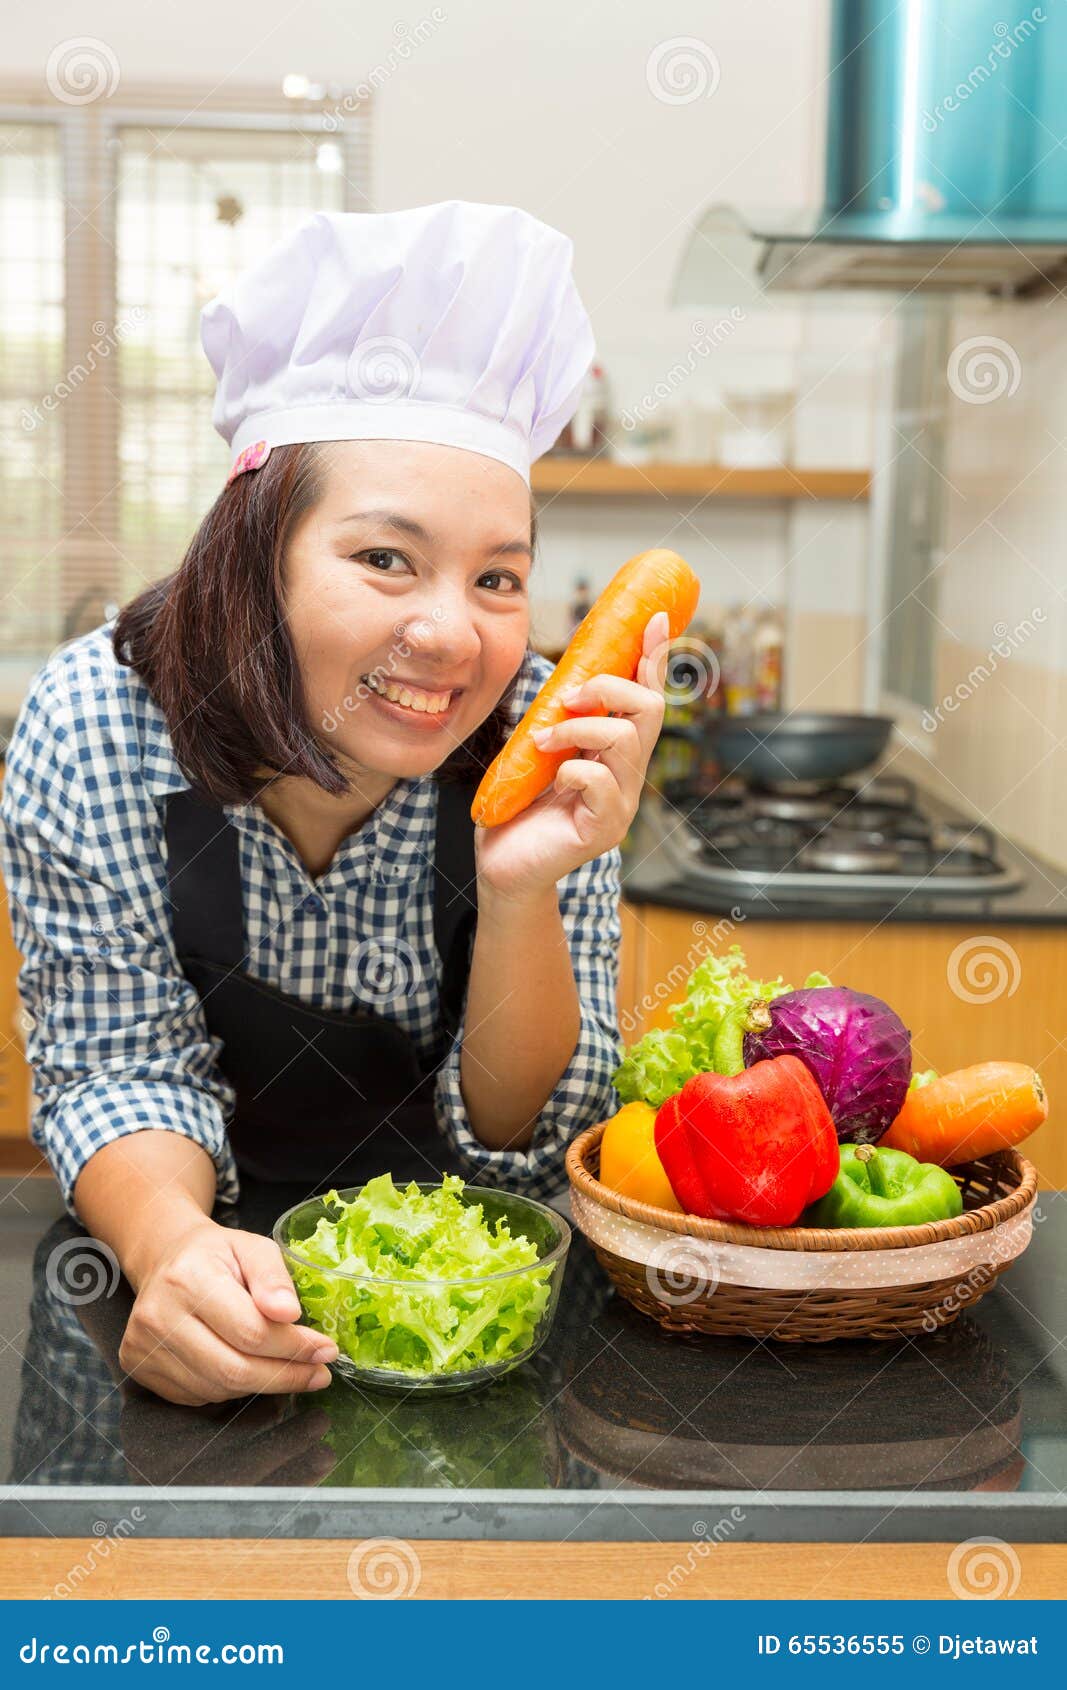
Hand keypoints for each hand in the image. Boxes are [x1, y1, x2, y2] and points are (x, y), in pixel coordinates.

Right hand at [118, 1218, 338, 1406]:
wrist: (166, 1258)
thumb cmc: (216, 1254)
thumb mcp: (252, 1247)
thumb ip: (274, 1277)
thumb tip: (290, 1314)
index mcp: (187, 1279)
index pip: (250, 1331)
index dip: (293, 1347)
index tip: (325, 1350)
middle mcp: (158, 1316)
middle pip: (233, 1369)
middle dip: (284, 1375)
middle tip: (318, 1373)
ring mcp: (144, 1347)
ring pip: (217, 1389)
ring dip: (261, 1385)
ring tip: (287, 1369)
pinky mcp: (140, 1368)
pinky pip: (197, 1395)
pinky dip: (230, 1389)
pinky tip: (246, 1366)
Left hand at [474, 611, 669, 901]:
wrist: (502, 868)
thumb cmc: (517, 810)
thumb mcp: (539, 751)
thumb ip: (559, 721)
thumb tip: (563, 679)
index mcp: (615, 755)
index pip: (645, 699)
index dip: (653, 658)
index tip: (655, 620)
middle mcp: (627, 777)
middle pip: (649, 710)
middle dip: (609, 688)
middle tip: (567, 697)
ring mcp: (620, 805)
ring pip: (624, 738)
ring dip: (577, 728)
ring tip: (543, 740)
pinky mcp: (603, 829)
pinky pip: (598, 780)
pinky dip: (571, 768)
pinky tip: (553, 779)